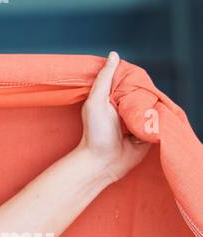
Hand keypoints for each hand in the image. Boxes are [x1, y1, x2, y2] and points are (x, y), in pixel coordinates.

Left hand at [78, 51, 150, 182]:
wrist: (103, 161)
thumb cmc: (95, 132)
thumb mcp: (96, 101)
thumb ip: (104, 79)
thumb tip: (114, 55)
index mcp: (115, 98)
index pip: (131, 81)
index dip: (136, 78)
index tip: (137, 79)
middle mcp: (128, 107)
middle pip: (145, 92)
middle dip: (146, 93)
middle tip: (140, 100)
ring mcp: (139, 119)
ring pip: (154, 105)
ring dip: (154, 106)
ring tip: (146, 112)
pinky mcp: (149, 131)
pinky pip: (160, 120)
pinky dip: (160, 118)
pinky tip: (156, 118)